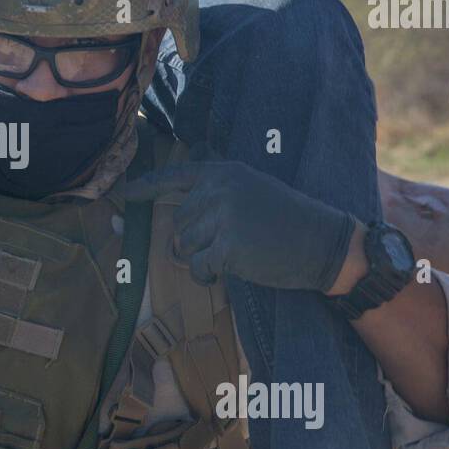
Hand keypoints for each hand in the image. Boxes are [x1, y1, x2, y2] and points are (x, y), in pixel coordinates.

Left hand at [124, 159, 354, 290]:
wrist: (323, 243)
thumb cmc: (288, 220)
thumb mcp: (252, 189)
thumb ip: (217, 193)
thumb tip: (180, 213)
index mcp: (224, 172)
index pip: (176, 176)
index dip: (147, 186)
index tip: (125, 194)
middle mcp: (220, 190)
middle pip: (179, 221)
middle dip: (196, 238)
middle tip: (230, 242)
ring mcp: (223, 218)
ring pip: (186, 245)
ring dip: (203, 257)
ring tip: (234, 255)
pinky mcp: (228, 248)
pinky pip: (198, 267)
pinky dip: (206, 276)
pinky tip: (224, 274)